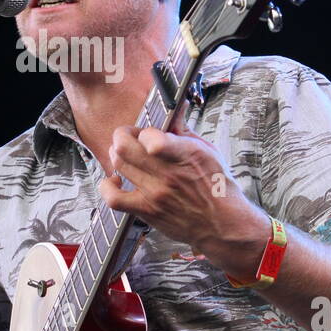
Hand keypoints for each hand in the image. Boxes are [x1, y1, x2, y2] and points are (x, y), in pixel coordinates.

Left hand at [98, 108, 269, 277]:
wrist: (223, 224)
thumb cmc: (218, 186)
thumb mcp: (207, 150)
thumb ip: (183, 129)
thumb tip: (175, 105)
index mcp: (186, 155)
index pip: (152, 139)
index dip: (145, 131)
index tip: (149, 132)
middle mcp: (168, 175)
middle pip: (125, 147)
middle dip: (123, 134)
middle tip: (131, 137)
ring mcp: (155, 194)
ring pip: (118, 164)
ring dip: (117, 153)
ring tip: (125, 154)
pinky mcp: (147, 211)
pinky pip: (113, 198)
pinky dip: (107, 187)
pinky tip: (116, 181)